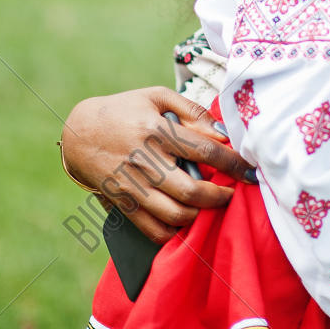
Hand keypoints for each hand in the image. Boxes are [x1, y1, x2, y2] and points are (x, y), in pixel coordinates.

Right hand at [61, 86, 255, 242]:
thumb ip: (192, 111)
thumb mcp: (157, 97)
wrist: (78, 132)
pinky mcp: (122, 203)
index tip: (250, 172)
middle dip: (220, 197)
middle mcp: (144, 161)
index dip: (233, 164)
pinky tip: (185, 219)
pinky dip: (174, 231)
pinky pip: (152, 229)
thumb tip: (222, 133)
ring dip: (200, 214)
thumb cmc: (124, 110)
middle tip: (230, 194)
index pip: (205, 151)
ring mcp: (131, 185)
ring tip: (208, 205)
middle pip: (192, 191)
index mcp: (156, 131)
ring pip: (175, 214)